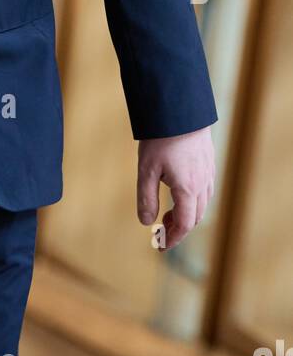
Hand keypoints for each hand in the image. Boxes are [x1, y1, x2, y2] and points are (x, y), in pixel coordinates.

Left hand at [137, 125, 214, 249]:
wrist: (180, 109)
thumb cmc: (161, 138)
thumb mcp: (146, 169)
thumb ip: (146, 198)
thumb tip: (146, 223)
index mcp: (188, 189)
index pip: (184, 224)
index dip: (173, 238)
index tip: (161, 247)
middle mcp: (203, 183)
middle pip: (195, 217)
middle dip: (179, 228)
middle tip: (161, 230)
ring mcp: (208, 172)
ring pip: (202, 204)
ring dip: (187, 214)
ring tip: (167, 212)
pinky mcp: (209, 161)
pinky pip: (206, 189)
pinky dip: (193, 200)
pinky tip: (180, 192)